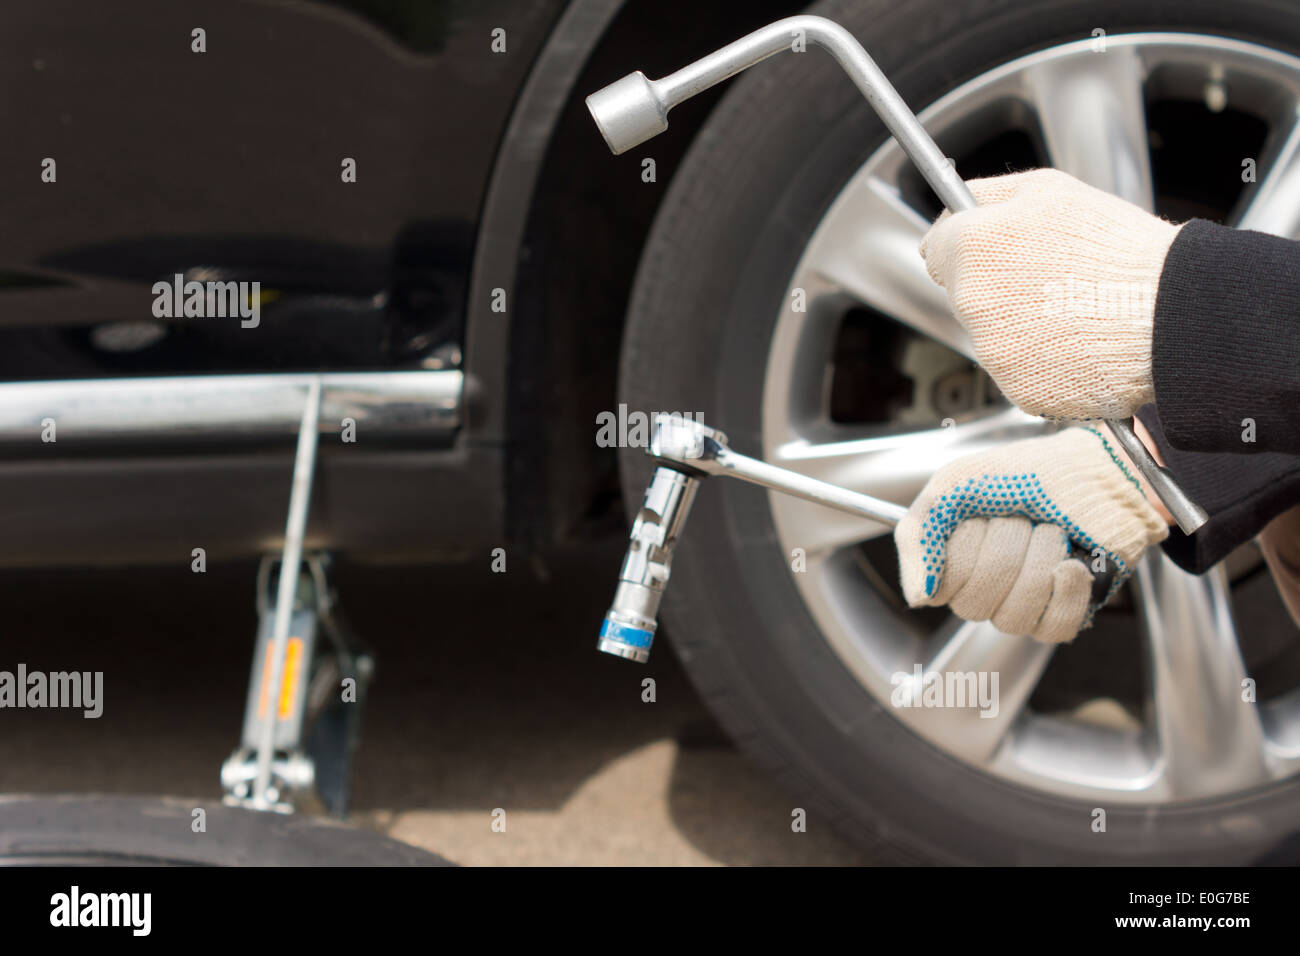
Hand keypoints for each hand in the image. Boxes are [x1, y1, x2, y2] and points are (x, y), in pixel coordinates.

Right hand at [894, 427, 1167, 641]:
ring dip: (1037, 563)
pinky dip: (1065, 591)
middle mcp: (983, 586)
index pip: (937, 590)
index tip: (977, 520)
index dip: (960, 554)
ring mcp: (1023, 602)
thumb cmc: (1028, 472)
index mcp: (950, 558)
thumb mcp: (954, 484)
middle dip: (1003, 551)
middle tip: (1018, 519)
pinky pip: (1052, 628)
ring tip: (1050, 532)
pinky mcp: (1063, 612)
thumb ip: (917, 535)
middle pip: (974, 604)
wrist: (1098, 471)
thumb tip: (918, 597)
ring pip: (1012, 617)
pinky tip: (1071, 563)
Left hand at [920, 168, 1181, 420]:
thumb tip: (960, 203)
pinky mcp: (1016, 388)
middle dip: (996, 286)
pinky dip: (1040, 361)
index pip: (936, 249)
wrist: (1171, 315)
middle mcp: (972, 301)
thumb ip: (990, 194)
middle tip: (1052, 279)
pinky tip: (1076, 342)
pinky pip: (1017, 370)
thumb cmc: (1119, 251)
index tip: (983, 251)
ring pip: (991, 335)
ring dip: (1018, 326)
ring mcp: (992, 350)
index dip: (963, 247)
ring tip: (1073, 310)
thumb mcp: (1051, 190)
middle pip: (964, 294)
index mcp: (972, 247)